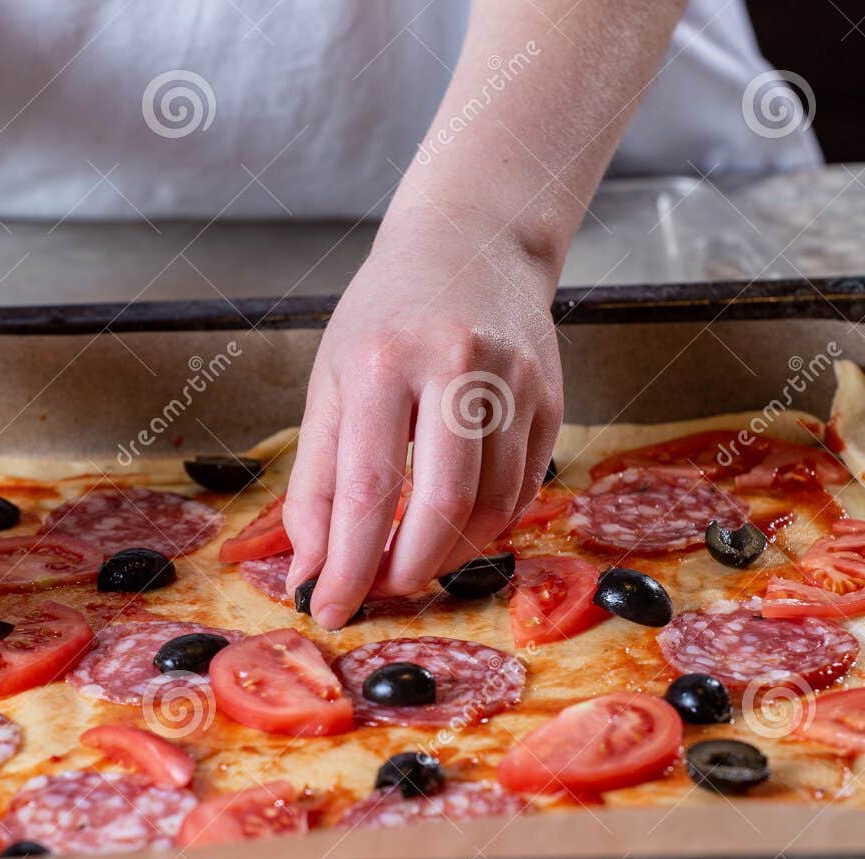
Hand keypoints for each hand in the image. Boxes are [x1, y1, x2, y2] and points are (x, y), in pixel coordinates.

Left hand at [283, 213, 563, 627]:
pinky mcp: (551, 399)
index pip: (368, 490)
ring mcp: (514, 382)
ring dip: (448, 555)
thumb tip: (312, 572)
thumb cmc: (386, 317)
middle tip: (380, 593)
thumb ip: (317, 483)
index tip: (329, 610)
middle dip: (407, 571)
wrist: (471, 241)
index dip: (348, 566)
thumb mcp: (331, 384)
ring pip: (491, 508)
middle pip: (443, 506)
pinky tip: (454, 526)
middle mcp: (456, 366)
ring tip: (411, 560)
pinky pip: (522, 492)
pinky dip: (485, 526)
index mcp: (382, 361)